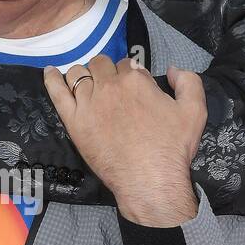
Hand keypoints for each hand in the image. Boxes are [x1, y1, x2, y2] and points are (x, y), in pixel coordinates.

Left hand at [44, 58, 205, 225]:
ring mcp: (88, 103)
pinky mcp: (74, 121)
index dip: (129, 75)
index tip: (132, 90)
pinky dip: (51, 79)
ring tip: (87, 86)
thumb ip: (189, 83)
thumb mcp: (195, 111)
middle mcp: (109, 86)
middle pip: (101, 65)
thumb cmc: (172, 148)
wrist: (149, 180)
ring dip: (84, 75)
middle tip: (112, 90)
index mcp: (136, 80)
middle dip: (106, 72)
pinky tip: (50, 72)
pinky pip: (57, 92)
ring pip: (78, 74)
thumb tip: (172, 70)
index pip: (127, 64)